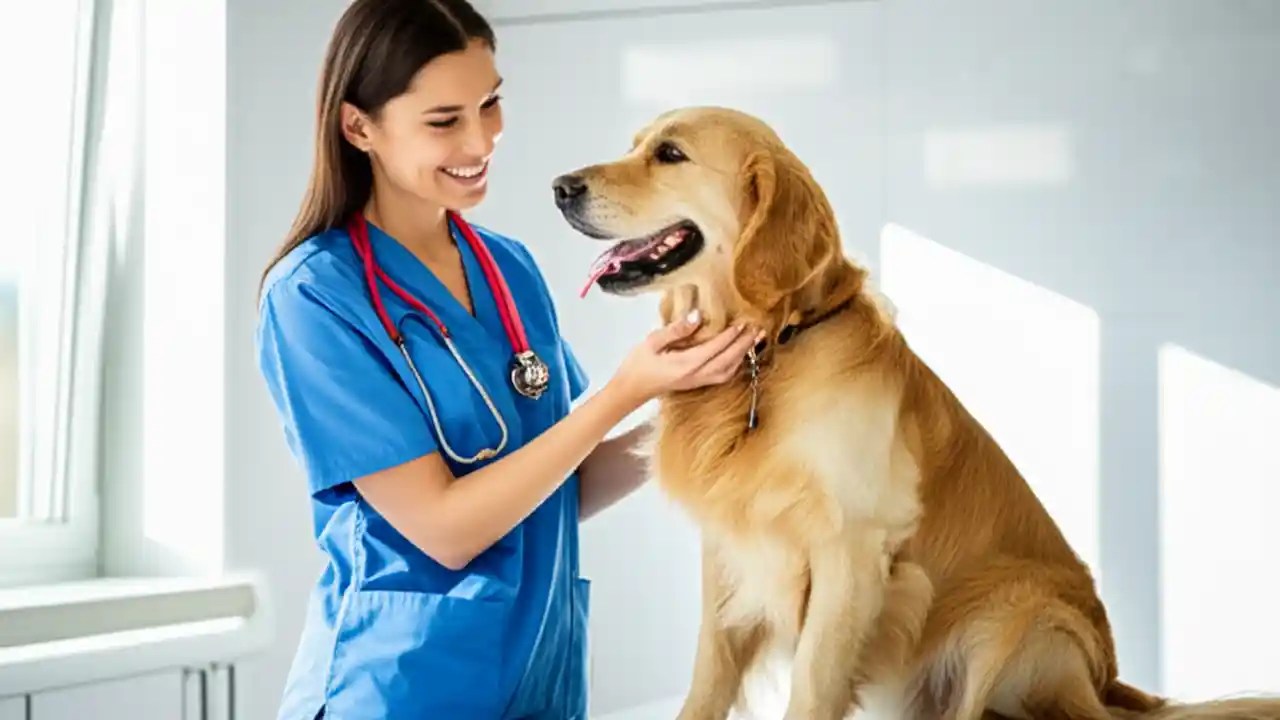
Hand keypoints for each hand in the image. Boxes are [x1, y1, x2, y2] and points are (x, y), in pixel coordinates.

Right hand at [608, 310, 762, 406]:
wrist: (630, 390)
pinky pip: (722, 375)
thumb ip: (676, 330)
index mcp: (686, 364)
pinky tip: (738, 355)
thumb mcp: (652, 342)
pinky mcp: (696, 383)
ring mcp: (697, 381)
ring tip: (754, 340)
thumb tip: (696, 316)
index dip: (731, 335)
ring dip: (743, 355)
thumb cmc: (637, 365)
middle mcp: (696, 375)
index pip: (715, 348)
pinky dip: (735, 364)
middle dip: (744, 345)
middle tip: (758, 329)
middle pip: (728, 360)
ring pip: (728, 370)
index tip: (743, 322)